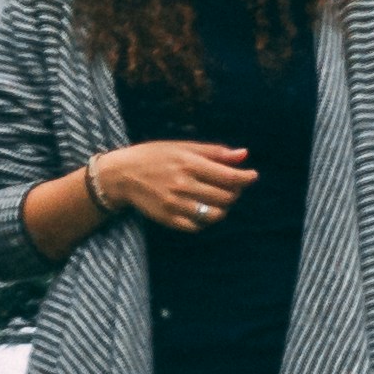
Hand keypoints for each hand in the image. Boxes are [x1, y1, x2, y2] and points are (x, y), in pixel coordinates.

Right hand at [89, 140, 256, 231]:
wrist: (122, 175)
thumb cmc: (155, 156)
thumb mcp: (183, 147)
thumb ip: (215, 152)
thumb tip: (244, 154)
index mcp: (188, 163)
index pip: (228, 176)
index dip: (245, 178)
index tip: (252, 176)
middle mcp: (183, 184)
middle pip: (225, 196)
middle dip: (235, 193)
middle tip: (232, 187)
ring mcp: (175, 204)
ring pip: (214, 214)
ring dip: (223, 208)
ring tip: (219, 199)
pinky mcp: (168, 219)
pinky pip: (197, 226)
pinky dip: (205, 220)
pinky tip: (202, 209)